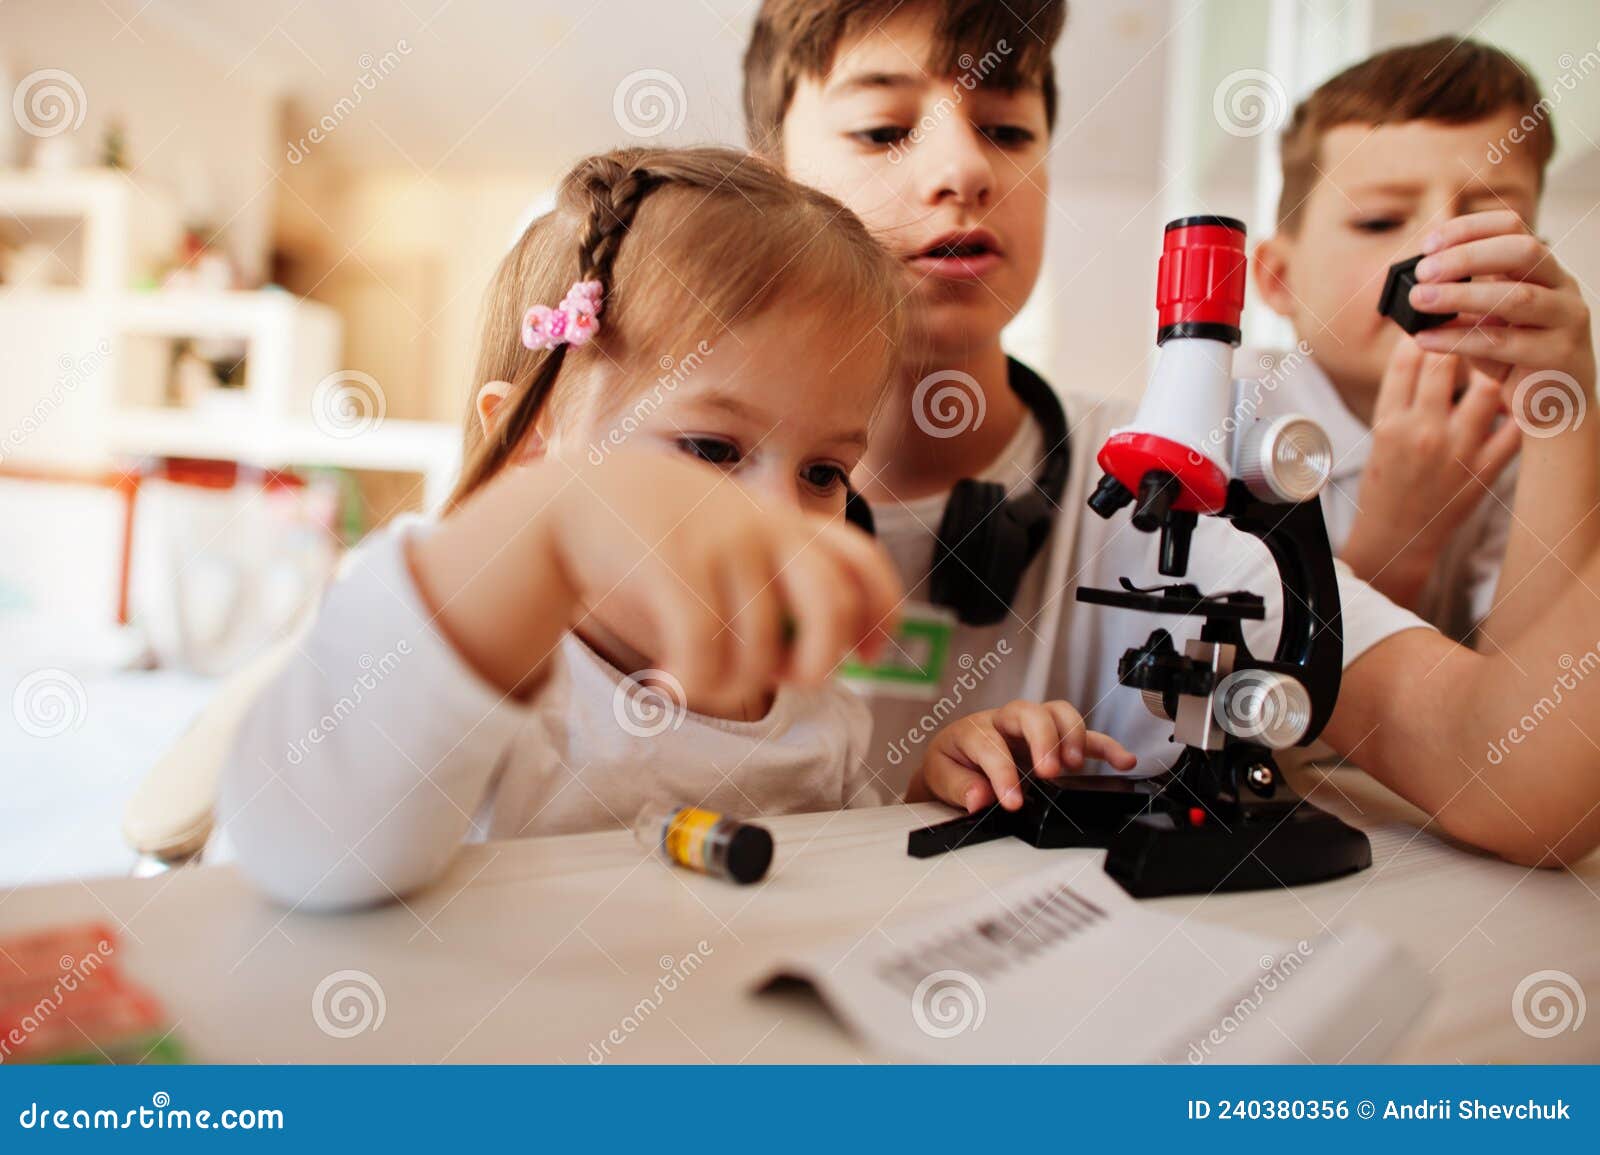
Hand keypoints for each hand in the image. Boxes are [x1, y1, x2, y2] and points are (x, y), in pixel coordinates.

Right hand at [544, 448, 901, 708]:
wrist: (579, 498)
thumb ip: (778, 570)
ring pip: (759, 648)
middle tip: (790, 681)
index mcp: (784, 521)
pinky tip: (670, 680)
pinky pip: (706, 652)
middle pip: (831, 608)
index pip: (862, 560)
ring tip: (704, 679)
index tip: (870, 657)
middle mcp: (762, 529)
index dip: (883, 614)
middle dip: (820, 663)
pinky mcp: (675, 568)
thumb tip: (826, 652)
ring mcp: (720, 546)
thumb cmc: (661, 532)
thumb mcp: (730, 531)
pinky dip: (694, 681)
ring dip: (734, 684)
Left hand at [908, 699, 1135, 812]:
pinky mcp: (1055, 739)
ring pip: (1058, 713)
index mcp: (973, 729)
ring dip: (1072, 735)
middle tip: (1048, 772)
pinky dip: (1106, 746)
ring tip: (1075, 764)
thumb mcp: (941, 776)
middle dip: (1043, 739)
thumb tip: (979, 797)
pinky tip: (1123, 760)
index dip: (1002, 773)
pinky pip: (1085, 736)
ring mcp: (1032, 727)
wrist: (956, 760)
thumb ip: (958, 786)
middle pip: (1028, 712)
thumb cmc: (952, 763)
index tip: (1012, 800)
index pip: (989, 745)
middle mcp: (1005, 721)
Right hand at [1343, 337, 1520, 606]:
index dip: (1424, 331)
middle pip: (1447, 362)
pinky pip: (1513, 427)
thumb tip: (1420, 347)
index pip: (1406, 359)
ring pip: (1488, 387)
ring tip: (1498, 356)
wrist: (1396, 537)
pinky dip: (1519, 407)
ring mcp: (1456, 452)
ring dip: (1495, 368)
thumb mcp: (1378, 435)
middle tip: (1473, 323)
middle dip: (1460, 336)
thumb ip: (1399, 393)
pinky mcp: (1484, 470)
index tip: (1436, 318)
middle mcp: (1422, 433)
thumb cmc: (1385, 483)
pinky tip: (1517, 394)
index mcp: (1389, 422)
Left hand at [1410, 210, 1595, 424]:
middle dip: (1467, 256)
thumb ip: (1462, 304)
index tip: (1428, 243)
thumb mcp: (1486, 323)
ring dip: (1461, 295)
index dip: (1470, 229)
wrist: (1556, 404)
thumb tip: (1415, 289)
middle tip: (1423, 271)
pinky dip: (1458, 339)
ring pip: (1516, 297)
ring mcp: (1566, 319)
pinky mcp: (1558, 354)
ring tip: (1419, 299)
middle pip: (1522, 252)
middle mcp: (1561, 287)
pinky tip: (1424, 340)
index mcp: (1542, 270)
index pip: (1512, 228)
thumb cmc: (1517, 358)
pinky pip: (1503, 342)